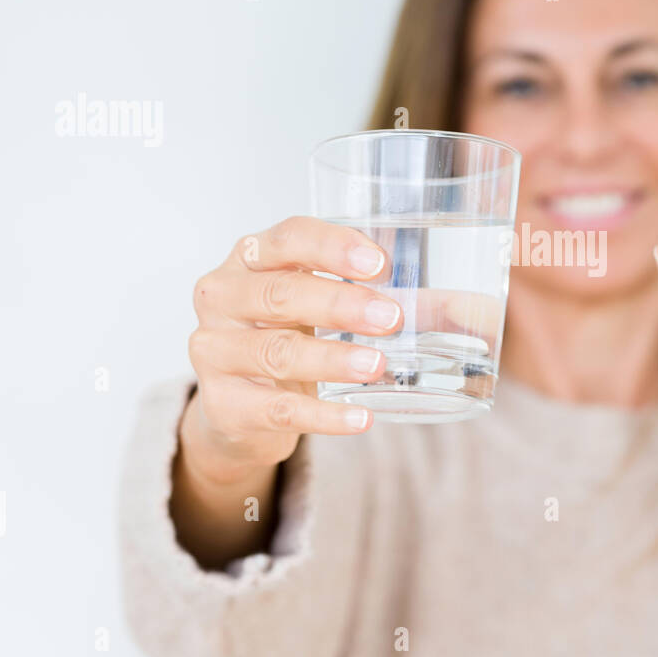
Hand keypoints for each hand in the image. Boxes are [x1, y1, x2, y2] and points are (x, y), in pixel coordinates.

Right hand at [182, 216, 403, 483]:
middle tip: (391, 319)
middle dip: (341, 305)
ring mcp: (214, 352)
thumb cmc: (282, 335)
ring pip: (278, 352)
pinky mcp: (222, 404)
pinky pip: (278, 410)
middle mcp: (222, 298)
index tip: (380, 264)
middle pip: (281, 294)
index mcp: (249, 258)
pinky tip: (361, 418)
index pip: (288, 238)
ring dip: (333, 360)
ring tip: (377, 365)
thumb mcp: (308, 302)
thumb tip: (443, 301)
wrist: (234, 409)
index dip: (334, 247)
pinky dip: (325, 416)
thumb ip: (353, 288)